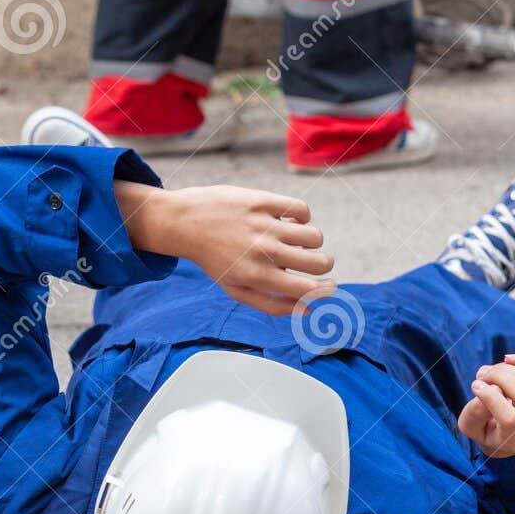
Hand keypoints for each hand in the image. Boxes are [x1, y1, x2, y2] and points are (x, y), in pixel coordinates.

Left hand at [118, 182, 334, 312]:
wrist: (185, 223)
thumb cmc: (215, 260)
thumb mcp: (237, 289)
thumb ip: (273, 304)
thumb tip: (308, 311)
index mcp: (258, 278)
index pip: (309, 289)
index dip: (327, 290)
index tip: (329, 285)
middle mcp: (264, 252)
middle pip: (320, 262)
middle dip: (325, 265)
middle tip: (315, 262)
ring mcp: (264, 225)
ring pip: (314, 236)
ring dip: (312, 241)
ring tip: (297, 240)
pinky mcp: (262, 201)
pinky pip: (301, 209)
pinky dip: (302, 216)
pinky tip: (289, 220)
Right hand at [458, 363, 514, 458]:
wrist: (508, 433)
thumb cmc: (486, 429)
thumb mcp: (471, 426)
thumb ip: (474, 411)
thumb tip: (483, 387)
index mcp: (514, 442)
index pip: (509, 419)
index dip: (491, 398)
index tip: (475, 385)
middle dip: (501, 376)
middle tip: (484, 374)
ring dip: (512, 368)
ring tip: (495, 371)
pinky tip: (510, 369)